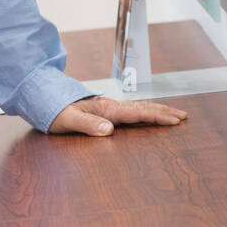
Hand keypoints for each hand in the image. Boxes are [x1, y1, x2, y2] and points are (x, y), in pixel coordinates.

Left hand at [47, 95, 187, 135]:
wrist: (42, 97)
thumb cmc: (53, 110)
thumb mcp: (66, 120)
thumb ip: (87, 124)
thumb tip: (109, 130)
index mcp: (105, 108)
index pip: (136, 113)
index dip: (157, 117)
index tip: (175, 120)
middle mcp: (110, 106)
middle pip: (143, 108)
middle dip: (164, 111)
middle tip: (184, 115)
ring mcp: (108, 106)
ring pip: (138, 107)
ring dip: (157, 110)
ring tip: (173, 114)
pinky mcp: (104, 110)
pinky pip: (130, 110)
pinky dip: (144, 111)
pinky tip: (147, 114)